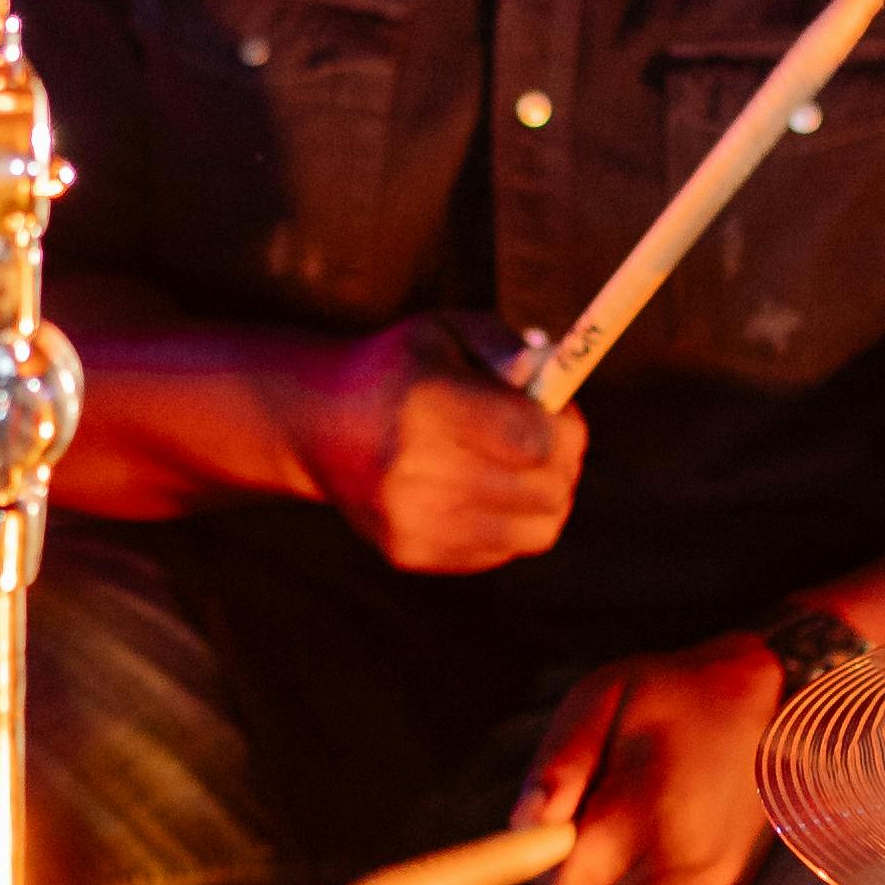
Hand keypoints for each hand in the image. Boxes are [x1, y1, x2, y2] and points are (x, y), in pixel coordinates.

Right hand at [292, 320, 586, 575]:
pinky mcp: (411, 554)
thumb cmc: (400, 370)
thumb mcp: (447, 330)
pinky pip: (503, 551)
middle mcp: (415, 471)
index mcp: (427, 405)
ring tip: (525, 467)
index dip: (566, 428)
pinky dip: (511, 523)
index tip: (560, 413)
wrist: (319, 426)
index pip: (533, 439)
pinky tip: (485, 491)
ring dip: (546, 498)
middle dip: (565, 463)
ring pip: (537, 531)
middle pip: (545, 490)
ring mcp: (412, 521)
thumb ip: (505, 345)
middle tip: (552, 441)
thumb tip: (552, 374)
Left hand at [522, 635, 778, 884]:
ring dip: (613, 876)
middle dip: (579, 865)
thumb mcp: (603, 697)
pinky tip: (667, 826)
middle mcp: (683, 865)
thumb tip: (525, 825)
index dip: (544, 865)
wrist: (773, 701)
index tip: (555, 824)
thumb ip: (559, 763)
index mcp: (646, 815)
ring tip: (639, 810)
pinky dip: (647, 881)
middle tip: (602, 804)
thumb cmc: (676, 692)